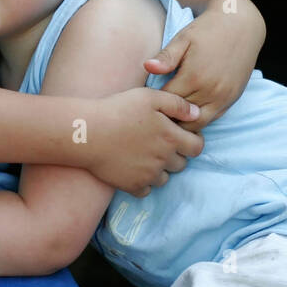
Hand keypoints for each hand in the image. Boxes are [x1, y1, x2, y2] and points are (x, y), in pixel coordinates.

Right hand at [89, 87, 203, 196]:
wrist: (88, 132)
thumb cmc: (118, 110)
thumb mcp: (150, 97)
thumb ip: (178, 104)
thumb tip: (197, 113)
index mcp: (171, 138)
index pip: (197, 147)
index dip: (193, 141)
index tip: (180, 135)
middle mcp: (163, 159)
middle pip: (181, 164)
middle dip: (175, 154)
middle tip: (158, 142)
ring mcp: (148, 175)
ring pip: (164, 178)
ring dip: (159, 169)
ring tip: (143, 154)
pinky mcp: (132, 186)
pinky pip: (146, 190)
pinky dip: (143, 181)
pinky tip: (132, 167)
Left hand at [146, 0, 264, 132]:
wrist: (241, 25)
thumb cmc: (207, 29)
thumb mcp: (184, 39)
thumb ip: (166, 57)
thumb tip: (147, 67)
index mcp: (194, 77)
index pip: (166, 100)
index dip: (155, 100)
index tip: (146, 97)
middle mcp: (211, 92)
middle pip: (180, 116)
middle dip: (167, 113)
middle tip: (156, 107)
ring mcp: (223, 98)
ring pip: (197, 123)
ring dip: (183, 120)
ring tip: (171, 111)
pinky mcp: (232, 99)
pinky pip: (212, 119)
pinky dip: (199, 118)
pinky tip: (188, 110)